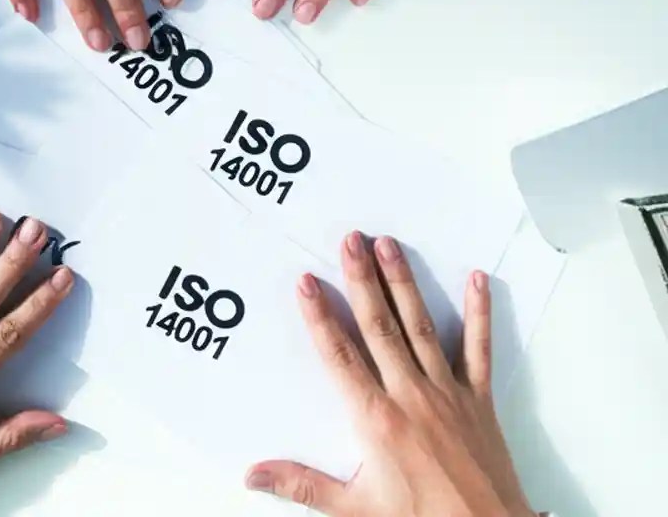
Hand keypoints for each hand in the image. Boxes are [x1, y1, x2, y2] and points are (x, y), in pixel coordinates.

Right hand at [246, 232, 534, 515]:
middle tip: (350, 241)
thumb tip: (254, 474)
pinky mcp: (478, 400)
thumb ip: (301, 485)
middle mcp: (409, 396)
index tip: (308, 283)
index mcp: (376, 419)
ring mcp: (447, 393)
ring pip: (420, 327)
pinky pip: (478, 349)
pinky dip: (478, 314)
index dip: (320, 317)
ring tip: (389, 246)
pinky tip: (475, 280)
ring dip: (403, 283)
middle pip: (379, 327)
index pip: (340, 356)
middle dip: (362, 281)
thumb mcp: (353, 509)